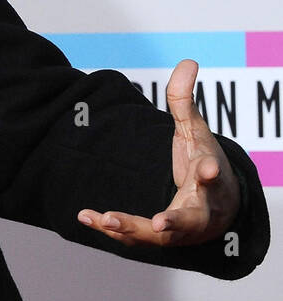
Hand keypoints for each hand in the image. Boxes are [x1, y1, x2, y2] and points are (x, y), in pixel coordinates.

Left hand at [78, 59, 240, 247]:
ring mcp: (179, 230)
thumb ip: (185, 101)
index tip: (208, 170)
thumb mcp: (196, 133)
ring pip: (159, 238)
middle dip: (175, 222)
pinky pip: (134, 238)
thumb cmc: (203, 166)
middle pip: (191, 220)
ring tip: (105, 218)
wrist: (216, 209)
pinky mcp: (157, 238)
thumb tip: (187, 61)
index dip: (212, 173)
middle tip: (159, 222)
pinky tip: (85, 216)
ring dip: (132, 229)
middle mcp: (199, 210)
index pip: (215, 177)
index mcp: (211, 181)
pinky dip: (111, 230)